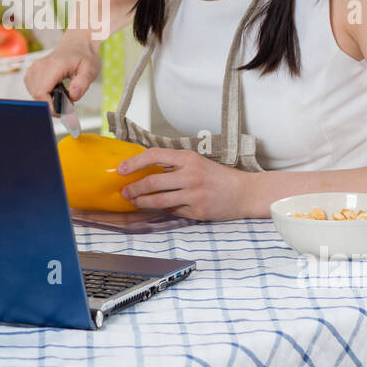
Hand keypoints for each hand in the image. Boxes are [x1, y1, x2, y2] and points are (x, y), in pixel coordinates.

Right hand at [24, 36, 99, 112]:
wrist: (76, 45)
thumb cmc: (83, 56)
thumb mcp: (90, 69)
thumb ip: (82, 83)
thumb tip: (73, 96)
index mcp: (53, 65)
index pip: (41, 93)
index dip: (50, 106)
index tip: (63, 110)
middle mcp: (40, 66)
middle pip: (36, 96)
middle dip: (51, 105)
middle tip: (67, 104)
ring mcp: (34, 69)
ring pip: (33, 94)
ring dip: (47, 100)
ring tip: (62, 96)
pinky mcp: (32, 72)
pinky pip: (32, 90)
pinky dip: (43, 95)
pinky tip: (54, 91)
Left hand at [116, 148, 251, 220]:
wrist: (244, 192)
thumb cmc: (218, 176)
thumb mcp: (197, 162)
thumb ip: (175, 165)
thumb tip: (146, 170)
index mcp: (188, 158)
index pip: (154, 155)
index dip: (134, 162)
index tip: (122, 169)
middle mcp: (190, 175)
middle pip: (152, 181)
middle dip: (134, 188)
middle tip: (125, 192)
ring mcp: (194, 194)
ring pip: (159, 200)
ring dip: (142, 202)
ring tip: (135, 202)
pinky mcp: (197, 211)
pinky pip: (173, 211)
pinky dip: (164, 210)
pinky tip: (159, 209)